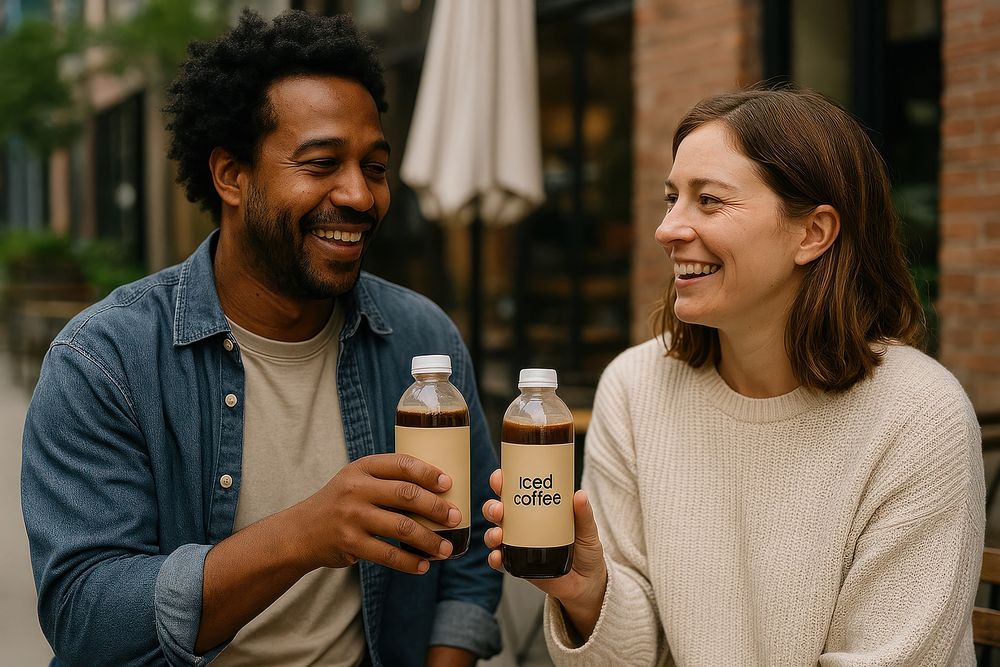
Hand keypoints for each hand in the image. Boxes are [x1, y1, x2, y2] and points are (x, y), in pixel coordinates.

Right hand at [294, 453, 461, 574]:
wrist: (301, 531)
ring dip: (429, 539)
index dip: (428, 473)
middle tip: (456, 517)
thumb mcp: (357, 479)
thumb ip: (388, 479)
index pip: (401, 463)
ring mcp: (352, 516)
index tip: (449, 484)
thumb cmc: (342, 502)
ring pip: (401, 527)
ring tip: (446, 548)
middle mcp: (356, 488)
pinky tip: (423, 566)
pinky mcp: (350, 543)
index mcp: (363, 467)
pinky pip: (387, 554)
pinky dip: (409, 562)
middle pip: (406, 495)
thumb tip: (439, 490)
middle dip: (436, 507)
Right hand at [482, 469, 606, 641]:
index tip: (500, 478)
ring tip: (498, 534)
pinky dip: (494, 558)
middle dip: (492, 507)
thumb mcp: (587, 530)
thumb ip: (583, 514)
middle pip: (498, 511)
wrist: (588, 582)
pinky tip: (497, 556)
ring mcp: (518, 546)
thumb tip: (579, 495)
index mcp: (536, 510)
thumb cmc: (586, 550)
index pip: (514, 492)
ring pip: (494, 534)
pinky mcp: (519, 566)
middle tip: (499, 509)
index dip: (502, 483)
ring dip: (490, 532)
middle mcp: (522, 526)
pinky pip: (500, 562)